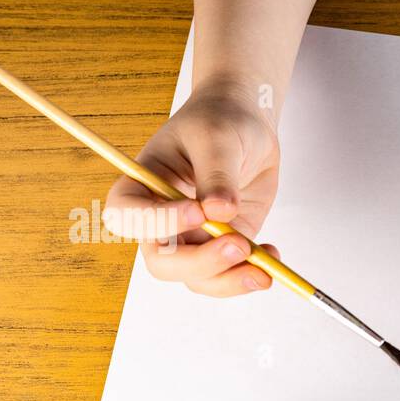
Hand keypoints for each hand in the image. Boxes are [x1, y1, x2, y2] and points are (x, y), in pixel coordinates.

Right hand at [102, 79, 282, 295]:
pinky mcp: (222, 246)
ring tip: (264, 266)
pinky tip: (271, 255)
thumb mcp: (218, 138)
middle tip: (238, 245)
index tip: (197, 211)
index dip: (157, 223)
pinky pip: (228, 275)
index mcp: (141, 186)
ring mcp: (192, 238)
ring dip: (230, 280)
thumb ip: (218, 174)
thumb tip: (222, 212)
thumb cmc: (220, 121)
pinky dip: (250, 274)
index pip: (127, 217)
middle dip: (200, 263)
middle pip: (162, 261)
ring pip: (197, 278)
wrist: (247, 126)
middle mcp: (161, 220)